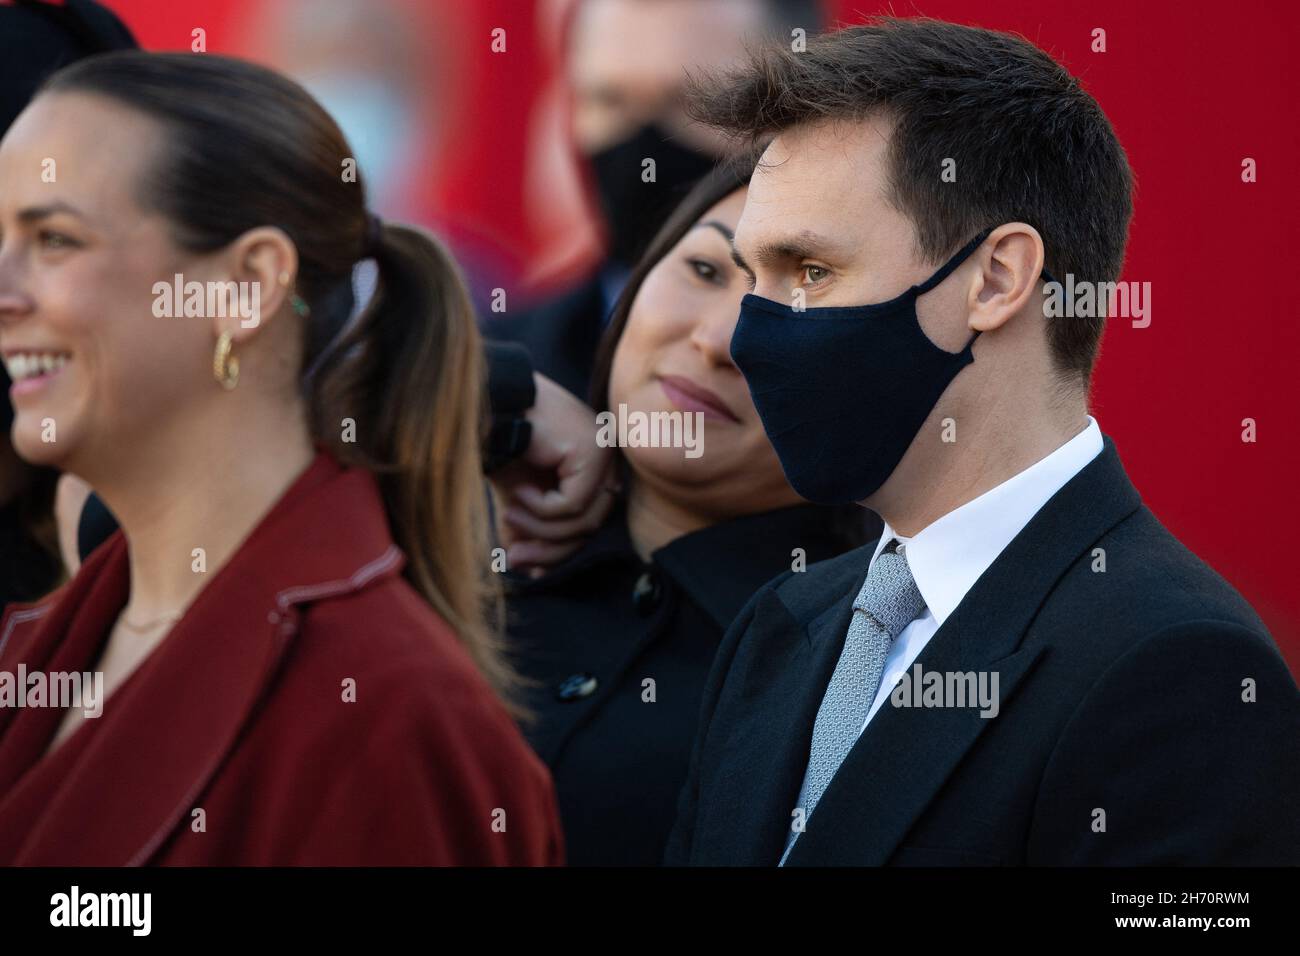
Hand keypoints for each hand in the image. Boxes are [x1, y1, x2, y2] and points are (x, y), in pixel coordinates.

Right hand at [490, 373, 617, 575]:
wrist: (490, 404)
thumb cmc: (504, 444)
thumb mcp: (519, 497)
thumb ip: (530, 530)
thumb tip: (531, 574)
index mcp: (595, 473)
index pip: (588, 525)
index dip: (559, 551)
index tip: (527, 567)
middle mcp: (607, 465)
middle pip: (590, 528)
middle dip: (550, 549)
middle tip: (514, 557)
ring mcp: (605, 457)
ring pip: (583, 521)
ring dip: (540, 527)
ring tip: (509, 514)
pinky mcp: (594, 454)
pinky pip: (572, 505)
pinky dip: (542, 507)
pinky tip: (520, 492)